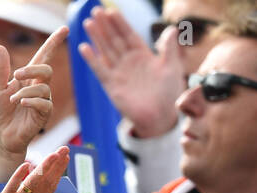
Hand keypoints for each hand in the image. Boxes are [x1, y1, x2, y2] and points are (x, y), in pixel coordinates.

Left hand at [0, 27, 66, 174]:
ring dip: (25, 91)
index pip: (43, 57)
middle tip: (15, 75)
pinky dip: (31, 101)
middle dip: (32, 69)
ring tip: (12, 101)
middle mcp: (38, 88)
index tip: (64, 29)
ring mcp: (43, 101)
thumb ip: (0, 69)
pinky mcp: (44, 115)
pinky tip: (20, 104)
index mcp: (27, 79)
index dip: (53, 43)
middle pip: (46, 69)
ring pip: (43, 87)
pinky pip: (45, 102)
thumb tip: (0, 47)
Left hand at [0, 147, 67, 192]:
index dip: (58, 171)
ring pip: (33, 183)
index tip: (65, 157)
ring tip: (54, 154)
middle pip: (45, 182)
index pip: (50, 187)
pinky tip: (26, 164)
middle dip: (56, 165)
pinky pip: (11, 188)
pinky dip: (18, 176)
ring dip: (44, 167)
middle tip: (65, 149)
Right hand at [79, 10, 184, 138]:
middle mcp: (129, 62)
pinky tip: (84, 47)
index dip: (121, 23)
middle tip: (96, 9)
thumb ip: (169, 48)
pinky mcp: (111, 86)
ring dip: (97, 37)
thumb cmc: (169, 93)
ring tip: (88, 22)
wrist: (160, 117)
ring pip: (105, 50)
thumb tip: (173, 28)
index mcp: (143, 55)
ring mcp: (119, 73)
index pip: (129, 35)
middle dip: (105, 25)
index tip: (112, 11)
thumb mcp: (172, 67)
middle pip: (114, 39)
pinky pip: (100, 70)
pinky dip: (92, 59)